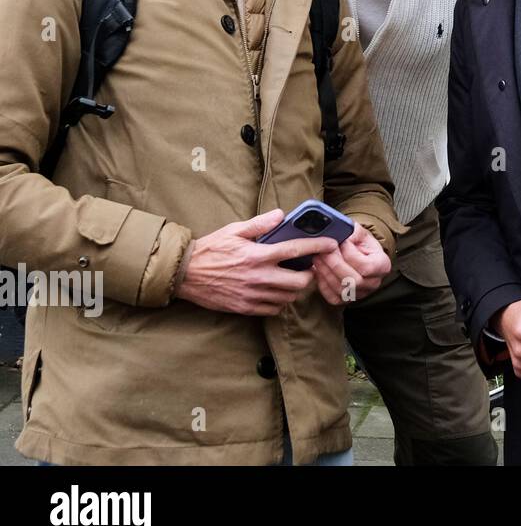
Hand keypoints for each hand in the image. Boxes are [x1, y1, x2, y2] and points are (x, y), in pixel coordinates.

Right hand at [175, 209, 339, 315]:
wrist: (184, 274)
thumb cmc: (210, 250)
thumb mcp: (234, 231)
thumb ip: (260, 224)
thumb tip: (281, 215)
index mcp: (258, 255)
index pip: (296, 250)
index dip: (318, 247)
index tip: (332, 244)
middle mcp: (258, 277)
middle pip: (300, 282)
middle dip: (309, 275)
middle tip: (306, 268)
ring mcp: (252, 295)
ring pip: (288, 297)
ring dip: (294, 289)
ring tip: (290, 279)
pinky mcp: (245, 308)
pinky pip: (273, 310)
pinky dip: (279, 302)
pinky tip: (275, 292)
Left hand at [311, 224, 391, 304]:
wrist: (358, 254)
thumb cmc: (360, 243)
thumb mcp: (360, 233)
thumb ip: (352, 232)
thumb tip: (339, 234)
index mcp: (382, 266)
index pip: (366, 267)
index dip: (351, 255)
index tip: (341, 243)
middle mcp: (373, 283)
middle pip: (353, 280)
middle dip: (335, 264)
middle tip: (323, 251)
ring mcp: (360, 294)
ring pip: (341, 289)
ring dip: (326, 273)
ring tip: (317, 257)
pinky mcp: (346, 300)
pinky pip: (332, 297)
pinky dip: (323, 285)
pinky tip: (318, 271)